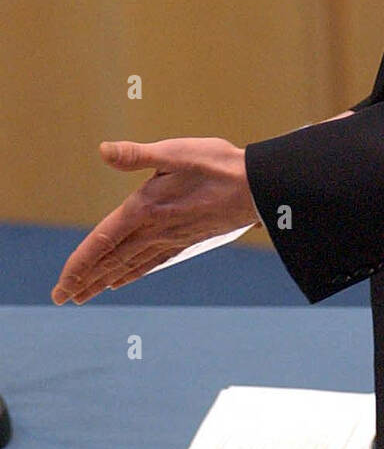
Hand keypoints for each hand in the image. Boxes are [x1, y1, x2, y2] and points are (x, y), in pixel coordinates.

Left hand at [51, 137, 259, 304]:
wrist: (257, 188)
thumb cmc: (217, 164)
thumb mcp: (175, 152)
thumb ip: (137, 155)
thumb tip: (103, 150)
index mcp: (144, 208)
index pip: (101, 242)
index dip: (78, 264)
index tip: (61, 286)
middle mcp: (153, 230)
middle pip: (111, 261)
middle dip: (84, 280)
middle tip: (61, 298)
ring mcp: (169, 239)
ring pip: (128, 266)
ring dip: (103, 281)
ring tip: (83, 295)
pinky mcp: (184, 241)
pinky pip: (150, 263)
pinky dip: (132, 274)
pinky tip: (123, 280)